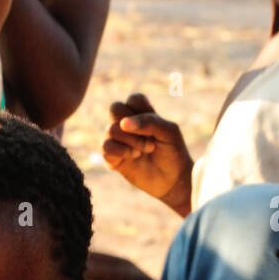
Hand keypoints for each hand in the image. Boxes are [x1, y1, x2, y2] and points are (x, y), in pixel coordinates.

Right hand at [102, 94, 192, 211]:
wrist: (172, 180)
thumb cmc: (173, 153)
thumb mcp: (169, 132)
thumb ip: (150, 121)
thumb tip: (123, 123)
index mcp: (144, 114)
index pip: (133, 99)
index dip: (141, 110)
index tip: (154, 125)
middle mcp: (128, 125)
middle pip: (115, 108)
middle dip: (131, 125)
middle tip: (148, 140)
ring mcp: (119, 141)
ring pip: (110, 129)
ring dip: (130, 141)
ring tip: (143, 152)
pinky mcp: (113, 157)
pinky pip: (105, 147)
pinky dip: (120, 151)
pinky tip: (133, 158)